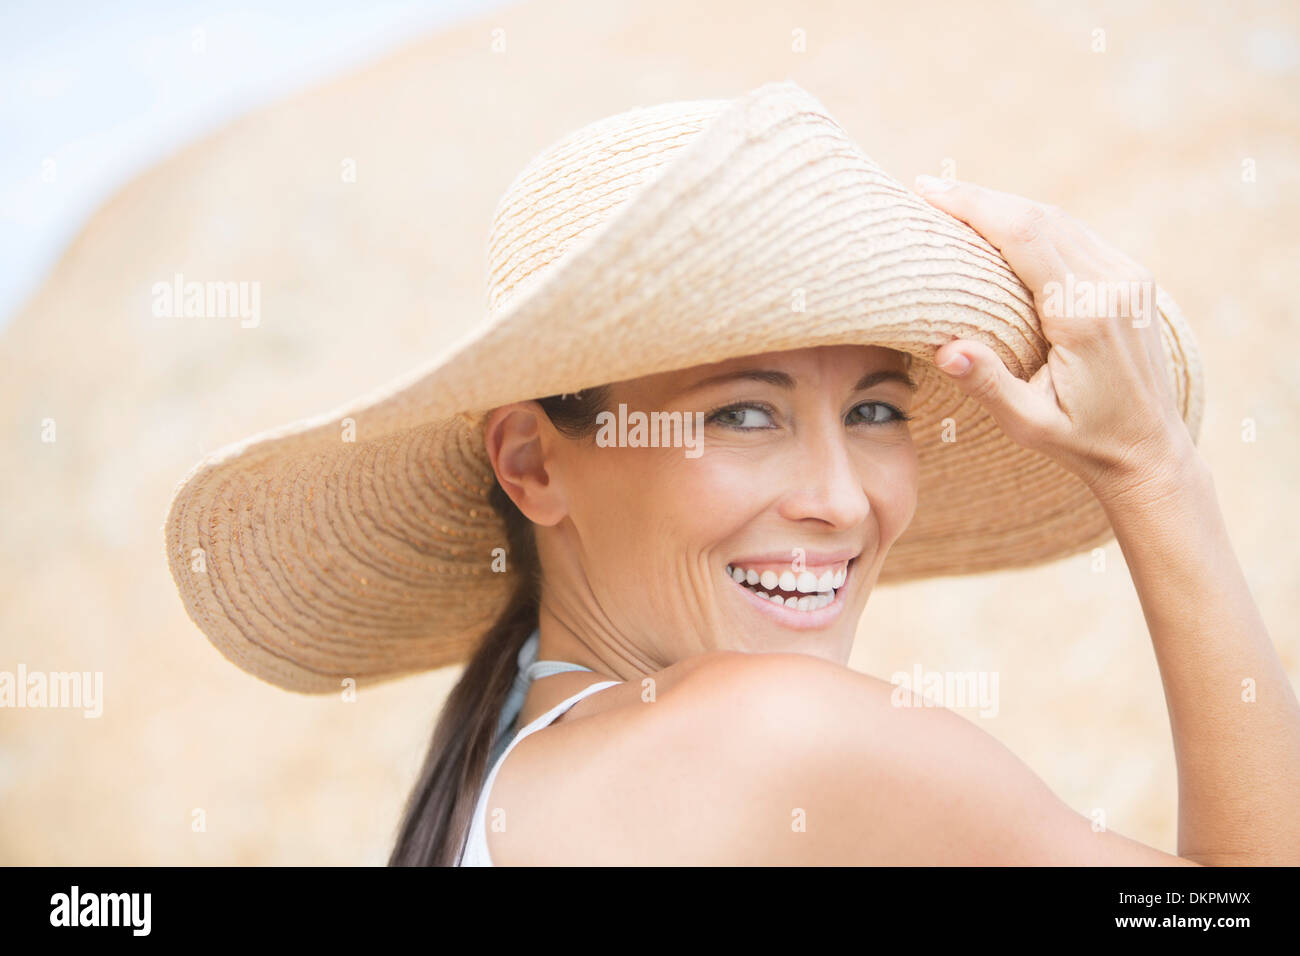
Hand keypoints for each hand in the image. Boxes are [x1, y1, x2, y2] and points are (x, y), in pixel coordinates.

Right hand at [913, 175, 1198, 503]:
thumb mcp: (1029, 425)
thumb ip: (988, 384)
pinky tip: (1000, 224)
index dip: (974, 206)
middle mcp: (1112, 285)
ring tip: (955, 202)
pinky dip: (1034, 223)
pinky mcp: (1131, 278)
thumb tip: (945, 348)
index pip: (1024, 236)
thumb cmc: (1082, 442)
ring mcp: (1127, 276)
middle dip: (981, 198)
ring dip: (1006, 206)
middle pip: (1039, 216)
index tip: (928, 191)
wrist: (1150, 450)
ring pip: (1059, 219)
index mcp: (1084, 316)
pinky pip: (1076, 235)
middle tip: (928, 188)